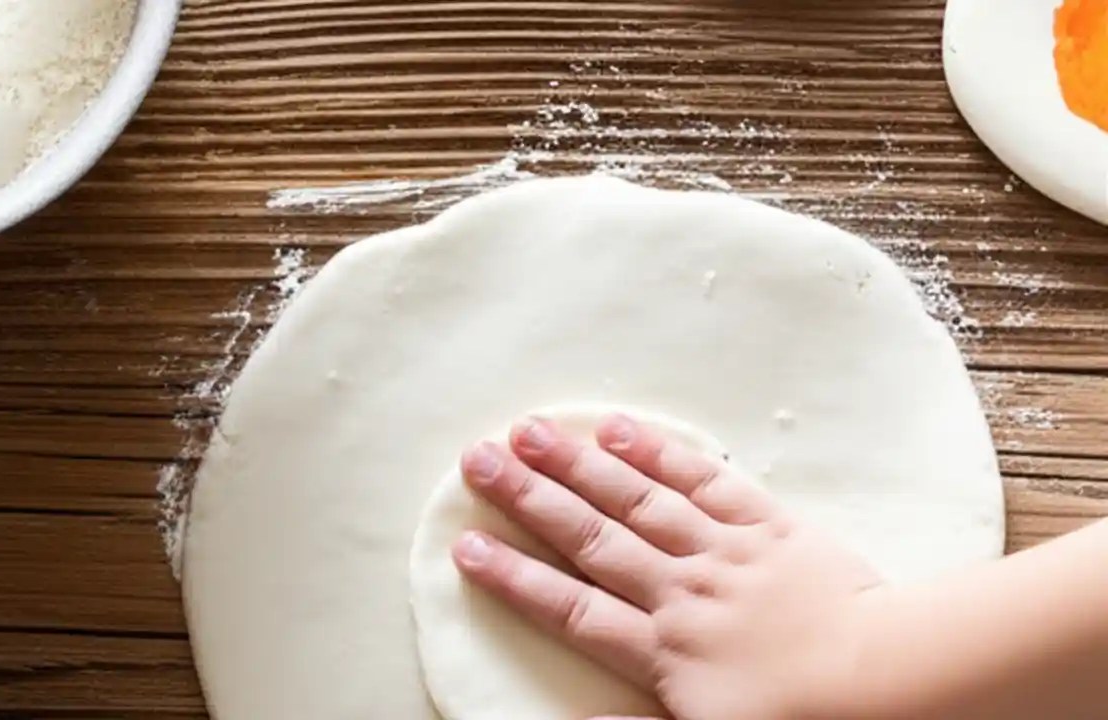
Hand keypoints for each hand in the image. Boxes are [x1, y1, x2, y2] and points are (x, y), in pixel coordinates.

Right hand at [452, 414, 884, 719]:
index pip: (570, 607)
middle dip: (528, 499)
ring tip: (531, 430)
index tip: (466, 546)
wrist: (892, 685)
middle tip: (478, 460)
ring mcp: (723, 553)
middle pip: (590, 537)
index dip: (514, 577)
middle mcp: (680, 592)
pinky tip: (620, 428)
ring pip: (638, 499)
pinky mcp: (768, 527)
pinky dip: (662, 453)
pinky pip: (707, 482)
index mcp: (664, 652)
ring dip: (580, 463)